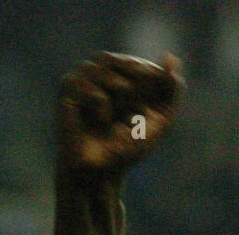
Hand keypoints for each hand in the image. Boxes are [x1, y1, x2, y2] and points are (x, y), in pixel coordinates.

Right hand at [57, 51, 183, 179]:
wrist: (100, 173)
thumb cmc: (128, 148)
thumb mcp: (159, 121)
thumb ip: (169, 91)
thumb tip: (171, 57)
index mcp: (119, 79)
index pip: (137, 65)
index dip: (150, 77)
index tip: (157, 98)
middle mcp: (97, 75)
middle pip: (118, 60)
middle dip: (135, 77)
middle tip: (141, 102)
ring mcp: (80, 81)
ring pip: (102, 65)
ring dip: (120, 87)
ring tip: (123, 116)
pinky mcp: (67, 92)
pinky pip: (88, 86)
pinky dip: (101, 103)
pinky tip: (102, 121)